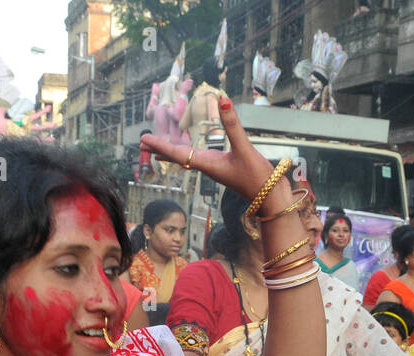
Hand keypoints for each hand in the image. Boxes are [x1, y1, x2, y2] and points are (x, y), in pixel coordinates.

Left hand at [142, 99, 275, 205]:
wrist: (271, 197)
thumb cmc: (258, 178)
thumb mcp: (245, 149)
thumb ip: (234, 125)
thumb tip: (223, 100)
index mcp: (208, 164)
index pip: (178, 154)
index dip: (160, 145)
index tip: (143, 139)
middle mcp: (208, 166)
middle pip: (178, 157)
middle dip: (160, 150)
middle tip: (142, 143)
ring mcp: (215, 167)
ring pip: (188, 158)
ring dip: (172, 152)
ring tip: (156, 149)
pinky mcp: (224, 166)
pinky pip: (199, 158)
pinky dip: (188, 152)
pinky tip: (188, 151)